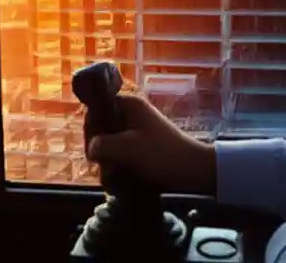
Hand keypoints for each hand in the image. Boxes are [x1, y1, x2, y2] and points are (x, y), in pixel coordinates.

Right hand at [86, 94, 216, 195]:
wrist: (194, 171)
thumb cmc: (161, 154)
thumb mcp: (127, 148)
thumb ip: (101, 145)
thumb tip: (91, 150)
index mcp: (129, 105)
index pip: (97, 110)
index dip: (91, 129)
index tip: (92, 151)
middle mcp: (133, 114)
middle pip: (103, 129)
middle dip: (99, 150)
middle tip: (104, 168)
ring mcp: (138, 131)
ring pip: (111, 144)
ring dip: (108, 162)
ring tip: (112, 179)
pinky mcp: (143, 147)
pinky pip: (122, 154)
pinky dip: (119, 166)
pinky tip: (119, 181)